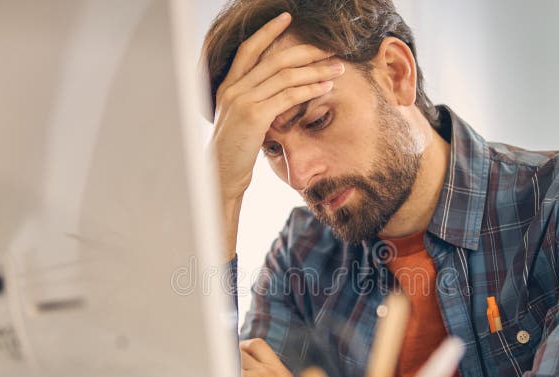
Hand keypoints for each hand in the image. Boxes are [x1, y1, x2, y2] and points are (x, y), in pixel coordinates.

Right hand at [211, 12, 344, 256]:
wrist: (220, 177)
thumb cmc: (234, 154)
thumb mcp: (240, 123)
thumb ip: (254, 104)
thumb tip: (277, 96)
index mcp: (228, 86)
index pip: (248, 48)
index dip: (268, 31)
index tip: (288, 18)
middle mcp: (233, 88)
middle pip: (274, 58)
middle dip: (305, 51)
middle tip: (329, 47)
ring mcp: (242, 100)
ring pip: (285, 75)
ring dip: (315, 69)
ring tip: (337, 67)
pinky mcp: (254, 115)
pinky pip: (288, 96)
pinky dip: (310, 88)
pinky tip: (326, 86)